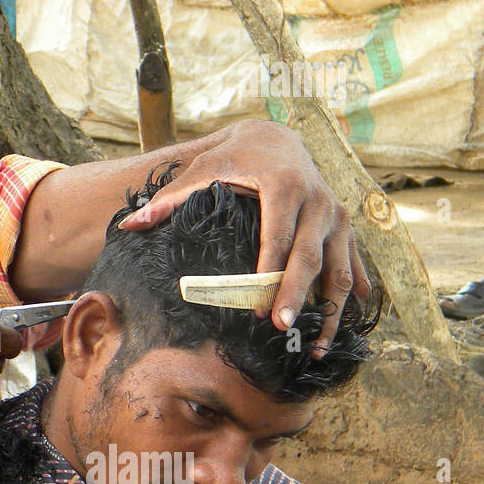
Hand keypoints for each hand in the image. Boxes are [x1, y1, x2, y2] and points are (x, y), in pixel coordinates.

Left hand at [116, 120, 368, 357]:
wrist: (278, 137)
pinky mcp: (345, 226)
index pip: (278, 237)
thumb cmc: (235, 157)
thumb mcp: (203, 170)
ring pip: (339, 267)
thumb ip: (169, 199)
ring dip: (331, 308)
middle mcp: (318, 200)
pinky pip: (353, 264)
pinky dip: (353, 293)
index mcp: (284, 186)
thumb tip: (130, 225)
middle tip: (280, 327)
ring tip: (316, 346)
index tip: (256, 308)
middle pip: (309, 255)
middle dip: (296, 294)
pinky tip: (346, 324)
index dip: (268, 274)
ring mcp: (337, 215)